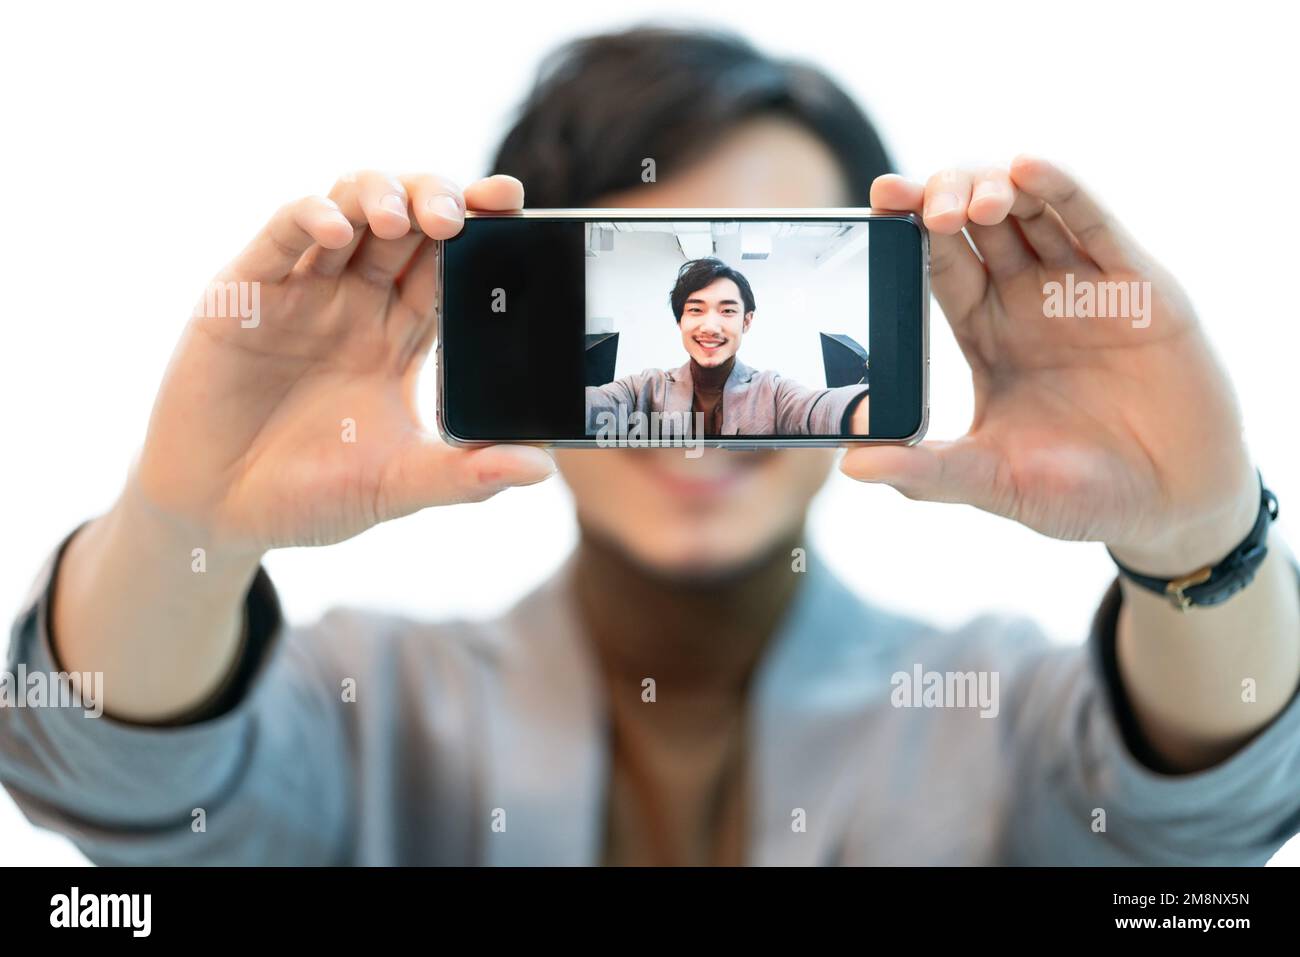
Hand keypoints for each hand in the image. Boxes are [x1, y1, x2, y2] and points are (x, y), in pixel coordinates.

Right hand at [133, 171, 554, 553]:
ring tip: (404, 218)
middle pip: (408, 222)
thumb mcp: (397, 487)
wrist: (217, 514)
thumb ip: (465, 477)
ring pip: (348, 209)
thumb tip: (542, 467)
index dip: (482, 228)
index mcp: (401, 335)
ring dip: (380, 197)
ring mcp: (302, 291)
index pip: (452, 264)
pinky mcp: (245, 291)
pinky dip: (309, 218)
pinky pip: (281, 234)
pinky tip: (337, 233)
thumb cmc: (310, 497)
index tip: (515, 204)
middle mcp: (356, 302)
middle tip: (466, 212)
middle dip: (440, 199)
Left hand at [843, 157, 1257, 574]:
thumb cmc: (1080, 495)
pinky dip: (1062, 189)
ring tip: (972, 198)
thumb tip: (850, 464)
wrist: (1172, 507)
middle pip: (976, 223)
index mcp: (985, 331)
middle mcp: (1028, 298)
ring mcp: (1081, 285)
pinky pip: (1093, 223)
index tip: (877, 201)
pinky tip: (1028, 167)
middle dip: (943, 198)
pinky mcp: (1135, 283)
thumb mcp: (992, 483)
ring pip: (1030, 210)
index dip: (907, 228)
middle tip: (915, 202)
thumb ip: (926, 472)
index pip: (937, 263)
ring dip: (994, 188)